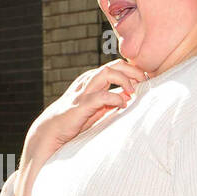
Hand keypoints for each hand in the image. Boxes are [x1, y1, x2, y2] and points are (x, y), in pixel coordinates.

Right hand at [29, 58, 146, 153]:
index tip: (145, 81)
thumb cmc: (75, 118)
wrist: (52, 130)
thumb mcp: (97, 107)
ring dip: (124, 80)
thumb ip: (111, 98)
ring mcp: (83, 92)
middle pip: (113, 65)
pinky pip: (100, 96)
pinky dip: (115, 98)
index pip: (116, 66)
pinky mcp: (80, 105)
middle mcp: (88, 81)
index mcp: (92, 80)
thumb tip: (129, 95)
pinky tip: (123, 104)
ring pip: (106, 73)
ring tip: (134, 91)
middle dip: (132, 71)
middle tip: (144, 81)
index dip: (132, 71)